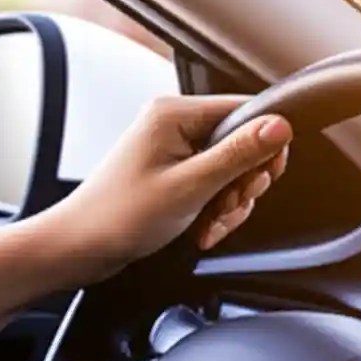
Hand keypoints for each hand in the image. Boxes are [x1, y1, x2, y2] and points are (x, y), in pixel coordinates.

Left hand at [38, 95, 291, 281]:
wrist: (79, 249)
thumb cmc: (120, 216)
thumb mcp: (190, 186)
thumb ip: (238, 154)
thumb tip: (280, 126)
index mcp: (175, 113)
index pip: (246, 111)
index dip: (265, 146)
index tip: (263, 178)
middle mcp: (176, 124)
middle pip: (243, 144)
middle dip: (244, 183)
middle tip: (228, 206)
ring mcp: (175, 150)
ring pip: (233, 171)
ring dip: (231, 204)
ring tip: (211, 224)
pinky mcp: (176, 173)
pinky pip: (216, 186)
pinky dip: (217, 211)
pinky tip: (204, 230)